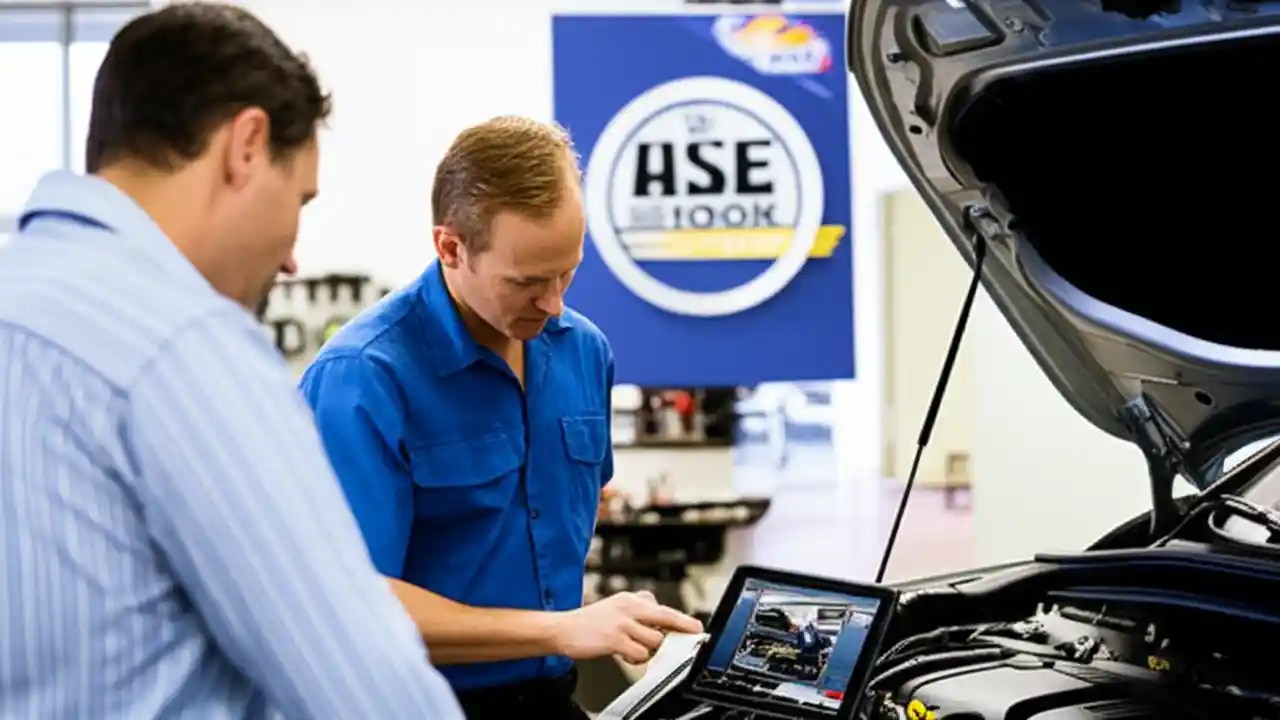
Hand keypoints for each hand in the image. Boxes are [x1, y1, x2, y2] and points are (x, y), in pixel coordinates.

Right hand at [553, 591, 703, 663]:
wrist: (564, 629)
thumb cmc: (590, 622)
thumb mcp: (616, 607)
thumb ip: (638, 610)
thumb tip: (660, 620)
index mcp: (630, 599)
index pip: (663, 607)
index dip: (682, 619)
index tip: (696, 626)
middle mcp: (628, 608)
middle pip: (665, 618)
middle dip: (680, 630)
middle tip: (691, 637)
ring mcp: (622, 623)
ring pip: (654, 640)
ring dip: (649, 649)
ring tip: (634, 648)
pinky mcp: (615, 639)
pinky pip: (639, 653)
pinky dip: (636, 658)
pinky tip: (626, 655)